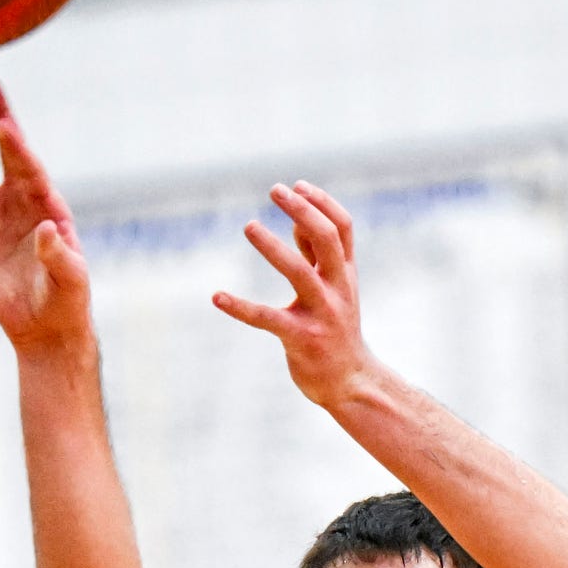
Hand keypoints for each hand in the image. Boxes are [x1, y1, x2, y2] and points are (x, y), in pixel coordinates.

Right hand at [0, 79, 91, 355]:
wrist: (43, 328)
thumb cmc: (65, 299)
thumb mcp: (70, 278)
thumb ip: (58, 254)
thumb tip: (45, 229)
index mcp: (46, 204)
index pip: (29, 167)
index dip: (16, 145)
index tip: (3, 124)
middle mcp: (16, 202)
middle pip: (3, 153)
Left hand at [212, 184, 371, 412]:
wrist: (350, 381)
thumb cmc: (337, 330)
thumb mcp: (334, 289)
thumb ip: (317, 256)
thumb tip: (298, 221)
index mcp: (345, 274)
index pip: (342, 227)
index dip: (321, 202)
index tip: (296, 186)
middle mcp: (337, 289)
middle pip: (326, 238)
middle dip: (302, 210)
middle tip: (274, 190)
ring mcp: (321, 314)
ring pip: (298, 272)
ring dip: (273, 247)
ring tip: (249, 226)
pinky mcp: (301, 339)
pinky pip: (266, 318)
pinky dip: (239, 307)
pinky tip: (216, 297)